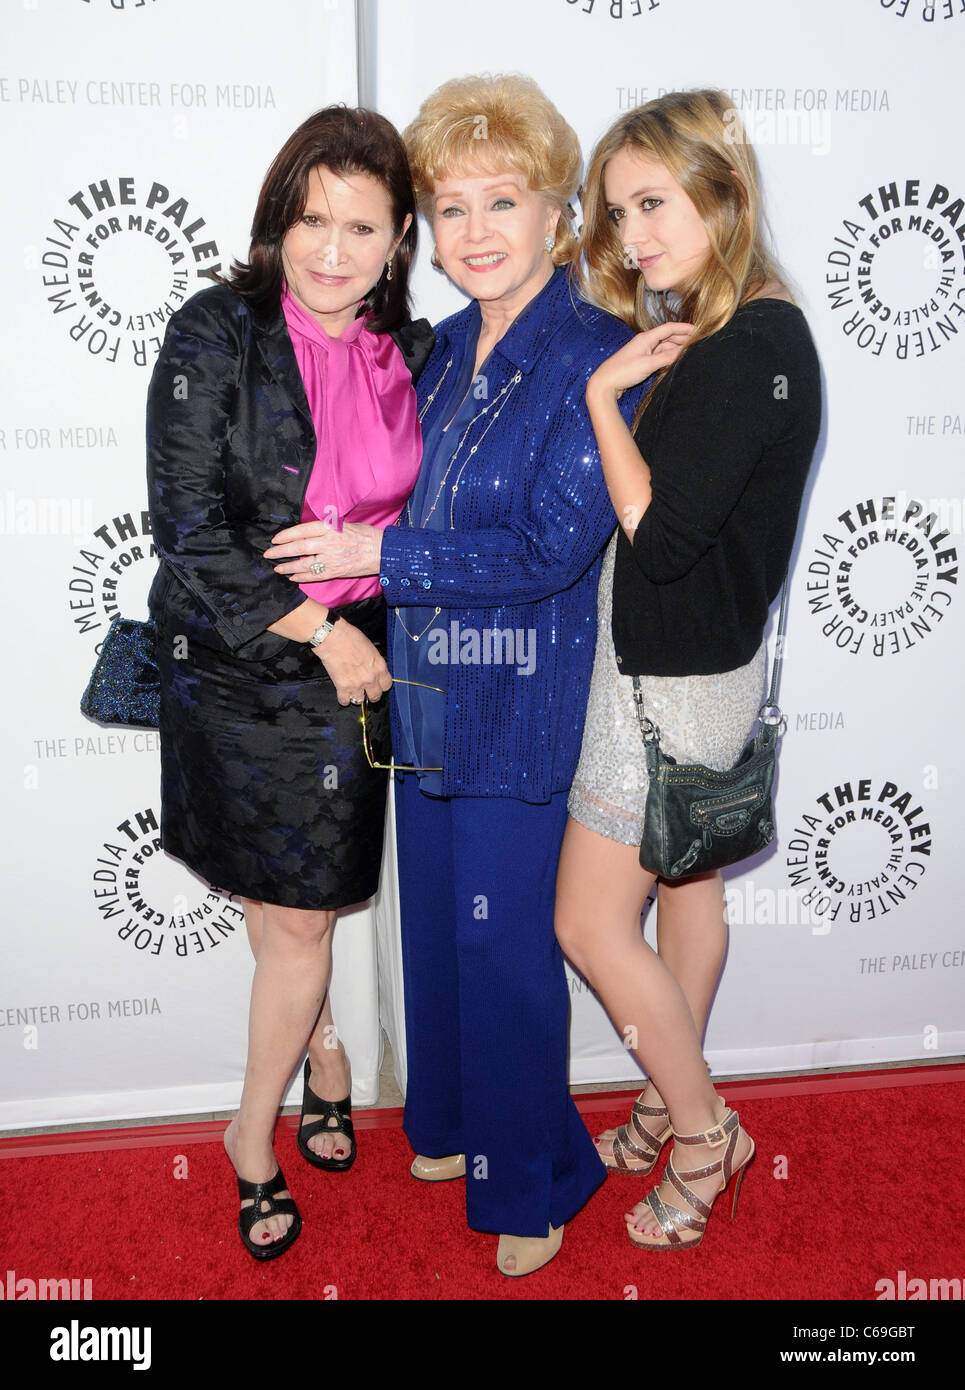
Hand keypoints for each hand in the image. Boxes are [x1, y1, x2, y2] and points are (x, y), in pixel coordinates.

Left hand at [265, 521, 382, 582]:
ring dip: (288, 567)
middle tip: (268, 554)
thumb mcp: (343, 524)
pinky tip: (293, 578)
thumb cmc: (364, 535)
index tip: (275, 539)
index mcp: (329, 528)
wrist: (382, 551)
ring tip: (277, 568)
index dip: (285, 536)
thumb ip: (325, 528)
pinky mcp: (336, 572)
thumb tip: (306, 531)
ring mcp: (332, 559)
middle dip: (280, 552)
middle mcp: (328, 543)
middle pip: (298, 548)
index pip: (301, 531)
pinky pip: (314, 576)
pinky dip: (302, 577)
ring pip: (303, 564)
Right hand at [313, 619, 391, 705]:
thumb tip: (373, 669)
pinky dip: (343, 699)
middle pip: (375, 696)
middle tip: (366, 691)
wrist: (332, 637)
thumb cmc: (349, 637)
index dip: (381, 685)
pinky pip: (345, 701)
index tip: (377, 685)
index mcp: (379, 666)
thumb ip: (374, 662)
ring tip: (352, 690)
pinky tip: (343, 693)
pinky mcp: (342, 687)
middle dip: (371, 694)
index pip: (387, 685)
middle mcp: (370, 677)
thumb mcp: (371, 648)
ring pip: (360, 700)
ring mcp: (357, 684)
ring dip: (356, 696)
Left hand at [586, 322, 693, 403]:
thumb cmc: (623, 371)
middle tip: (698, 342)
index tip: (699, 329)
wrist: (604, 384)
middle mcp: (645, 343)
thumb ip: (667, 357)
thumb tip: (684, 352)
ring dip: (676, 349)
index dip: (684, 328)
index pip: (669, 328)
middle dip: (683, 339)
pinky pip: (658, 357)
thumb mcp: (648, 364)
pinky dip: (668, 358)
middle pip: (668, 337)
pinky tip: (675, 361)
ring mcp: (643, 353)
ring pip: (664, 348)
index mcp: (646, 338)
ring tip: (690, 352)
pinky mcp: (641, 363)